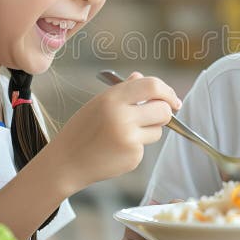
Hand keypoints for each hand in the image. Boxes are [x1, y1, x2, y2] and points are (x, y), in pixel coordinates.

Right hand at [52, 72, 180, 190]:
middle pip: (163, 110)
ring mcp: (129, 139)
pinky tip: (116, 149)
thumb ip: (123, 90)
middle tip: (156, 116)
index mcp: (112, 99)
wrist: (66, 162)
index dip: (167, 91)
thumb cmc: (82, 130)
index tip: (172, 99)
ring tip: (124, 134)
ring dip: (149, 130)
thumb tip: (142, 78)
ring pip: (158, 131)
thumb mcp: (98, 103)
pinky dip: (136, 146)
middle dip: (165, 113)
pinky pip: (145, 147)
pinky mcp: (132, 157)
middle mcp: (122, 117)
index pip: (152, 86)